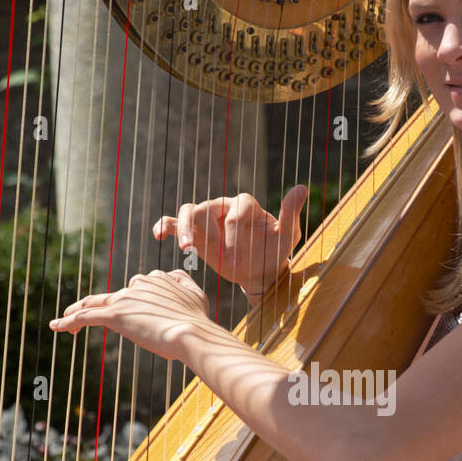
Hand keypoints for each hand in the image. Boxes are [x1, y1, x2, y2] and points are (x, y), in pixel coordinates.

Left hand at [49, 269, 211, 364]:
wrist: (191, 333)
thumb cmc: (196, 320)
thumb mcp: (196, 295)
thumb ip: (183, 283)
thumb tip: (173, 276)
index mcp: (155, 280)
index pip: (137, 287)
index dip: (130, 301)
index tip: (129, 315)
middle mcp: (137, 285)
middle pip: (112, 295)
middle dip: (101, 306)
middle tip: (89, 318)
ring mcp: (125, 300)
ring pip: (93, 303)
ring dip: (76, 310)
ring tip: (64, 319)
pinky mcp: (115, 316)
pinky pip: (85, 316)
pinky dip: (69, 321)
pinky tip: (56, 326)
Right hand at [153, 184, 306, 297]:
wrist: (260, 273)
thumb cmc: (274, 253)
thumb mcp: (287, 236)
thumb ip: (290, 213)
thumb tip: (302, 187)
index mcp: (245, 205)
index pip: (235, 211)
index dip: (234, 234)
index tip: (236, 259)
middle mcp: (223, 207)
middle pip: (206, 207)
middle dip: (208, 233)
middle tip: (211, 255)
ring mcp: (208, 220)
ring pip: (188, 212)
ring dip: (183, 228)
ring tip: (186, 248)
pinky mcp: (195, 233)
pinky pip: (174, 222)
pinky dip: (165, 225)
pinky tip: (159, 235)